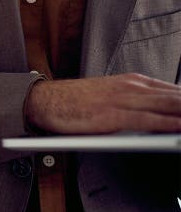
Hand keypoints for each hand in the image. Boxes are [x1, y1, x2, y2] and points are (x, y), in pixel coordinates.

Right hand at [25, 72, 180, 133]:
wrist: (44, 101)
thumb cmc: (74, 103)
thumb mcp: (110, 97)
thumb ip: (138, 105)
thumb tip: (164, 120)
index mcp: (133, 81)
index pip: (175, 91)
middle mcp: (132, 86)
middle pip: (177, 97)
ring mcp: (123, 99)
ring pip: (170, 105)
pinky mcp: (113, 115)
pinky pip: (150, 120)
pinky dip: (171, 124)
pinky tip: (180, 130)